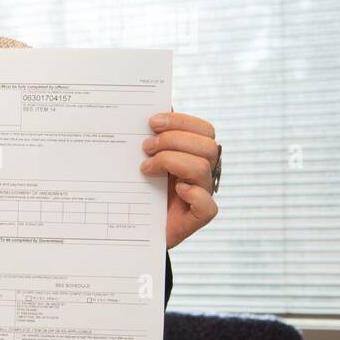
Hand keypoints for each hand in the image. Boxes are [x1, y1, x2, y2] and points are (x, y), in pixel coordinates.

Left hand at [140, 110, 219, 248]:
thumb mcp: (139, 160)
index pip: (203, 130)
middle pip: (206, 145)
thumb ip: (148, 139)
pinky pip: (208, 206)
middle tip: (145, 148)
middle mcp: (201, 172)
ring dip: (171, 162)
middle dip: (172, 140)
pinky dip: (193, 194)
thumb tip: (146, 112)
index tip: (152, 122)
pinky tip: (176, 190)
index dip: (181, 122)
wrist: (130, 226)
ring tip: (146, 169)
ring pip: (202, 168)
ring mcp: (202, 194)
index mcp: (193, 153)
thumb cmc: (136, 189)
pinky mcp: (197, 218)